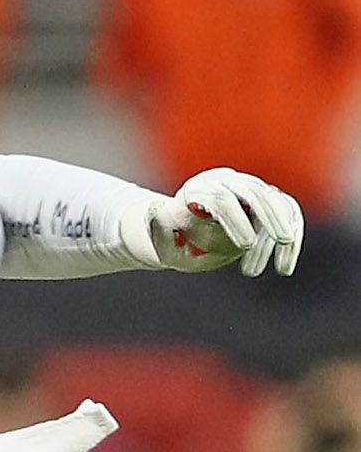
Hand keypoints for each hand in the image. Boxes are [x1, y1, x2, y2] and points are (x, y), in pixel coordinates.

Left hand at [148, 171, 303, 277]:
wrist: (182, 233)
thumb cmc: (172, 242)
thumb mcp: (162, 244)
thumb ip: (160, 232)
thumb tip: (157, 211)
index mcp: (198, 189)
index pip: (220, 198)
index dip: (235, 219)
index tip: (246, 245)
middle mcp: (226, 181)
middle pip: (254, 193)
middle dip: (271, 219)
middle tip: (280, 242)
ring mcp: (248, 187)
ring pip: (277, 201)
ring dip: (284, 232)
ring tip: (281, 270)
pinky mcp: (266, 198)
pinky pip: (288, 210)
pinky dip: (294, 234)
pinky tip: (285, 266)